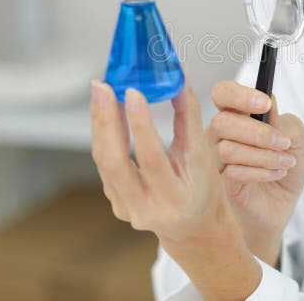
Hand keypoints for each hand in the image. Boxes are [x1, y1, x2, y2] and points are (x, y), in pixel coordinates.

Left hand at [89, 79, 261, 299]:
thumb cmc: (203, 187)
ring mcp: (127, 209)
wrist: (195, 225)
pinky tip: (105, 111)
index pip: (152, 158)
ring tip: (102, 90)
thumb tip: (179, 78)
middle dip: (106, 119)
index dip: (141, 124)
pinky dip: (103, 134)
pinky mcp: (116, 203)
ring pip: (104, 161)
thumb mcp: (203, 154)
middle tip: (103, 86)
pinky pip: (103, 164)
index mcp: (175, 198)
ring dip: (100, 122)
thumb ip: (189, 116)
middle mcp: (147, 209)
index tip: (133, 92)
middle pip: (115, 162)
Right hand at [207, 80, 303, 264]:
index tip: (265, 103)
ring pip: (228, 149)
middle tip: (283, 143)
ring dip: (264, 156)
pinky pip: (233, 172)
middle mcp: (221, 133)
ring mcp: (216, 159)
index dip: (239, 95)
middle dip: (259, 132)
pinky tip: (275, 174)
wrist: (284, 204)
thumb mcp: (297, 140)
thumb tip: (271, 106)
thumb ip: (285, 122)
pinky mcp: (220, 183)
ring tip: (285, 162)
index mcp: (238, 114)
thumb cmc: (286, 166)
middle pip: (223, 121)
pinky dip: (261, 173)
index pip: (223, 93)